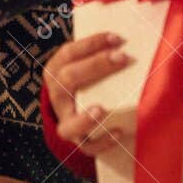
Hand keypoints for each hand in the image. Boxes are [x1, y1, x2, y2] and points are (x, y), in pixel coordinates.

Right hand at [43, 32, 132, 154]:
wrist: (70, 112)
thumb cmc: (84, 81)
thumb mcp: (82, 64)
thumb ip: (97, 52)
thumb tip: (127, 36)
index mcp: (56, 70)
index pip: (68, 53)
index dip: (91, 44)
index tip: (117, 38)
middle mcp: (57, 95)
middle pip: (68, 78)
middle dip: (96, 66)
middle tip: (123, 58)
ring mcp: (65, 119)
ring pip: (68, 124)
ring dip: (85, 118)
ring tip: (102, 110)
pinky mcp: (78, 140)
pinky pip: (87, 146)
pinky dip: (102, 141)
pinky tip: (120, 131)